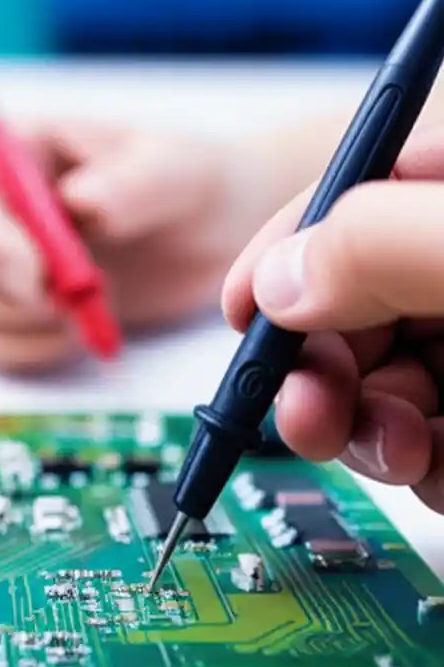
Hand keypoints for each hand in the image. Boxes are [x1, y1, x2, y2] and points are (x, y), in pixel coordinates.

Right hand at [0, 121, 275, 371]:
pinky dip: (31, 351)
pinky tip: (77, 334)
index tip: (38, 273)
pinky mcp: (7, 312)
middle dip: (3, 292)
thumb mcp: (174, 167)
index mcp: (9, 155)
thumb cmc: (183, 181)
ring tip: (88, 310)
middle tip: (69, 303)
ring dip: (22, 324)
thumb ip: (133, 181)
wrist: (209, 234)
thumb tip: (81, 202)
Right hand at [222, 125, 443, 512]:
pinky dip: (422, 469)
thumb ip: (374, 246)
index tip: (242, 315)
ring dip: (368, 432)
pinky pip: (433, 439)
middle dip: (320, 370)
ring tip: (402, 453)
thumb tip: (278, 285)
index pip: (348, 194)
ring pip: (389, 383)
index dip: (282, 255)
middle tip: (315, 414)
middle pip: (353, 305)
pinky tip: (438, 472)